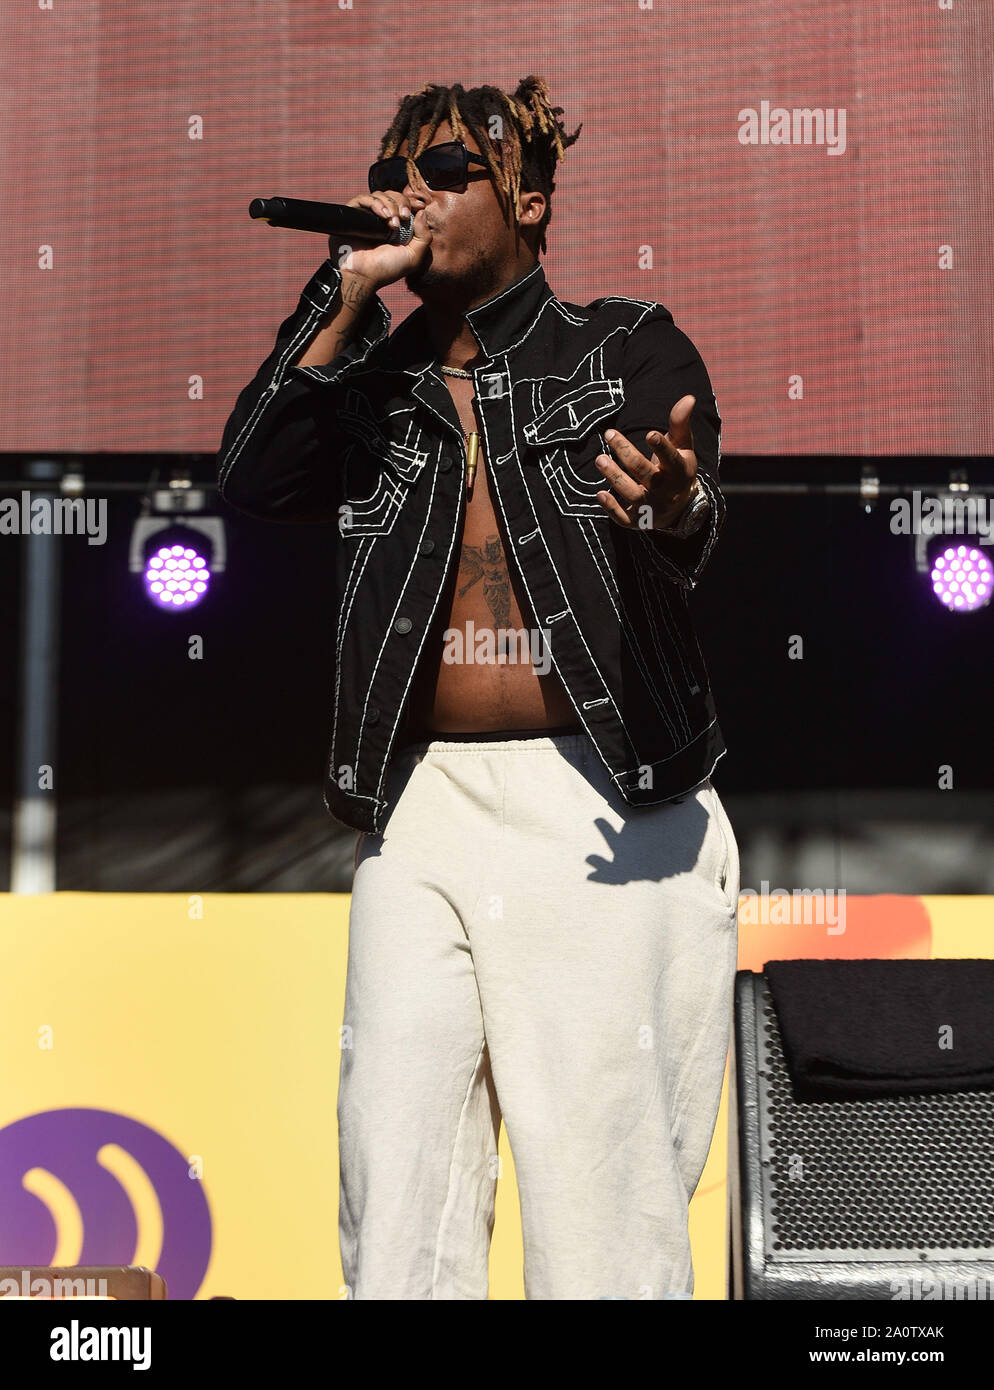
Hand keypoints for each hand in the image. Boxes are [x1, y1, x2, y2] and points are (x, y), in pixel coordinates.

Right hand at [328, 191, 432, 287]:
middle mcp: (382, 219)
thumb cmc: (387, 269)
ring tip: (392, 223)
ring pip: (380, 194)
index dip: (412, 201)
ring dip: (390, 205)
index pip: (405, 204)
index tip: (420, 205)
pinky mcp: (353, 214)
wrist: (363, 275)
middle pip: (393, 196)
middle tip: (403, 218)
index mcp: (397, 227)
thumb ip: (424, 236)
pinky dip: (375, 203)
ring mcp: (368, 216)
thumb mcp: (414, 256)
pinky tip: (382, 215)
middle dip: (401, 203)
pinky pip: (364, 198)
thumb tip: (422, 212)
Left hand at [594, 395, 698, 528]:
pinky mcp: (638, 521)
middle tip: (609, 433)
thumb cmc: (677, 467)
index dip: (662, 447)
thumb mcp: (682, 446)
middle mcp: (666, 491)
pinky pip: (624, 518)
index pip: (671, 459)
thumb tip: (689, 397)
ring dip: (615, 477)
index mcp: (679, 471)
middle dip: (627, 454)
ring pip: (632, 494)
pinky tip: (599, 494)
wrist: (679, 507)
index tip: (650, 433)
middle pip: (646, 473)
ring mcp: (652, 507)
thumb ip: (680, 423)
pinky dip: (612, 509)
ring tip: (599, 459)